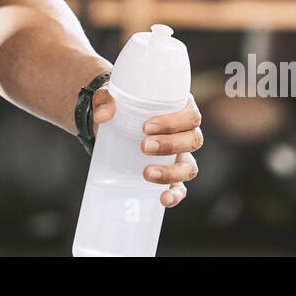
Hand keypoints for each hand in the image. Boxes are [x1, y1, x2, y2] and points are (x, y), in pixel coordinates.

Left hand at [91, 88, 201, 207]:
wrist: (111, 126)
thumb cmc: (119, 106)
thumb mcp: (109, 97)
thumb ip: (104, 100)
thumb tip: (102, 115)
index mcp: (180, 108)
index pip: (191, 115)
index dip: (174, 122)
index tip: (147, 127)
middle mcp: (185, 133)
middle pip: (193, 140)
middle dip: (170, 145)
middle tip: (144, 146)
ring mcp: (180, 156)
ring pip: (189, 167)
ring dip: (171, 172)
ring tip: (147, 172)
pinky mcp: (170, 175)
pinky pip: (180, 188)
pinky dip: (175, 195)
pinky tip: (164, 198)